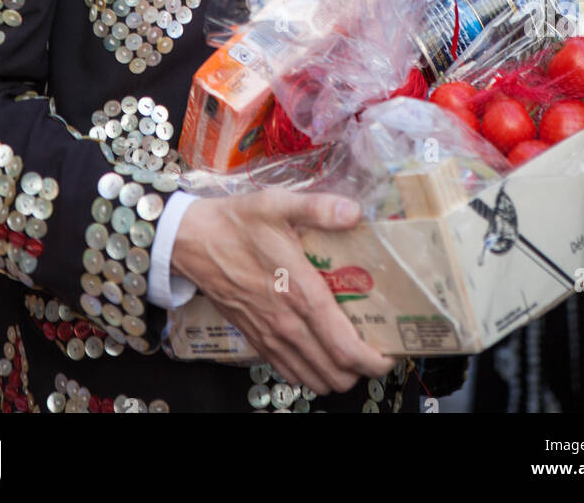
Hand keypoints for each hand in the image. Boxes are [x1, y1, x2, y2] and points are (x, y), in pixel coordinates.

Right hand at [171, 190, 393, 394]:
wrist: (193, 241)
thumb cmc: (237, 223)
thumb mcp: (278, 204)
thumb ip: (318, 208)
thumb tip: (354, 212)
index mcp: (300, 294)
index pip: (345, 348)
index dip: (374, 359)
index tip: (390, 352)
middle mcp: (287, 324)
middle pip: (336, 373)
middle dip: (362, 369)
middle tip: (375, 348)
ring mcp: (270, 337)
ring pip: (314, 380)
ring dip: (337, 373)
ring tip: (350, 351)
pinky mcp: (256, 340)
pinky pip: (290, 372)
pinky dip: (311, 371)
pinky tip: (318, 349)